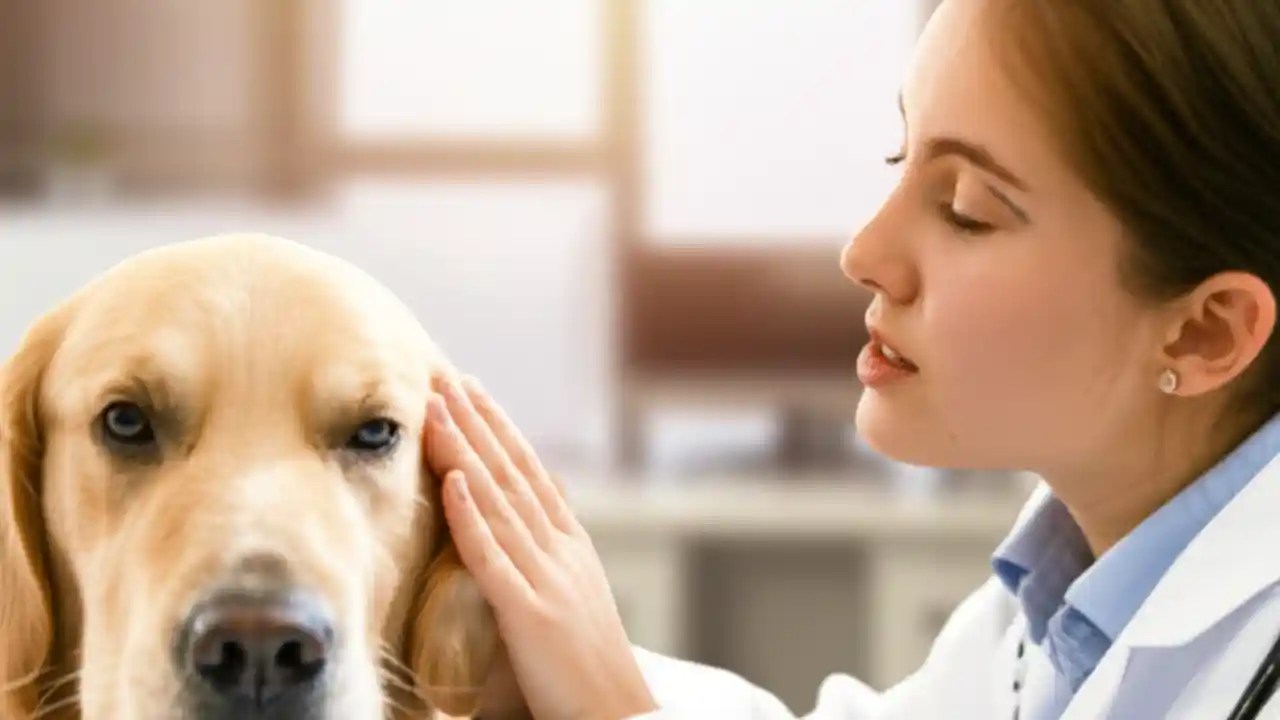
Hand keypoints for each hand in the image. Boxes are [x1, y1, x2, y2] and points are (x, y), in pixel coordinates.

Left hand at [422, 376, 657, 719]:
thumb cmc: (589, 664)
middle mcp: (560, 549)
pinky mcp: (531, 614)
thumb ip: (547, 555)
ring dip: (466, 452)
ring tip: (437, 409)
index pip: (529, 472)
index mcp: (570, 543)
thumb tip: (524, 518)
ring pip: (498, 501)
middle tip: (445, 378)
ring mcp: (547, 578)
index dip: (498, 428)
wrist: (619, 713)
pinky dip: (472, 517)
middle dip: (476, 423)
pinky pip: (494, 558)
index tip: (471, 390)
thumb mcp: (574, 594)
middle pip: (512, 473)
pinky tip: (453, 482)